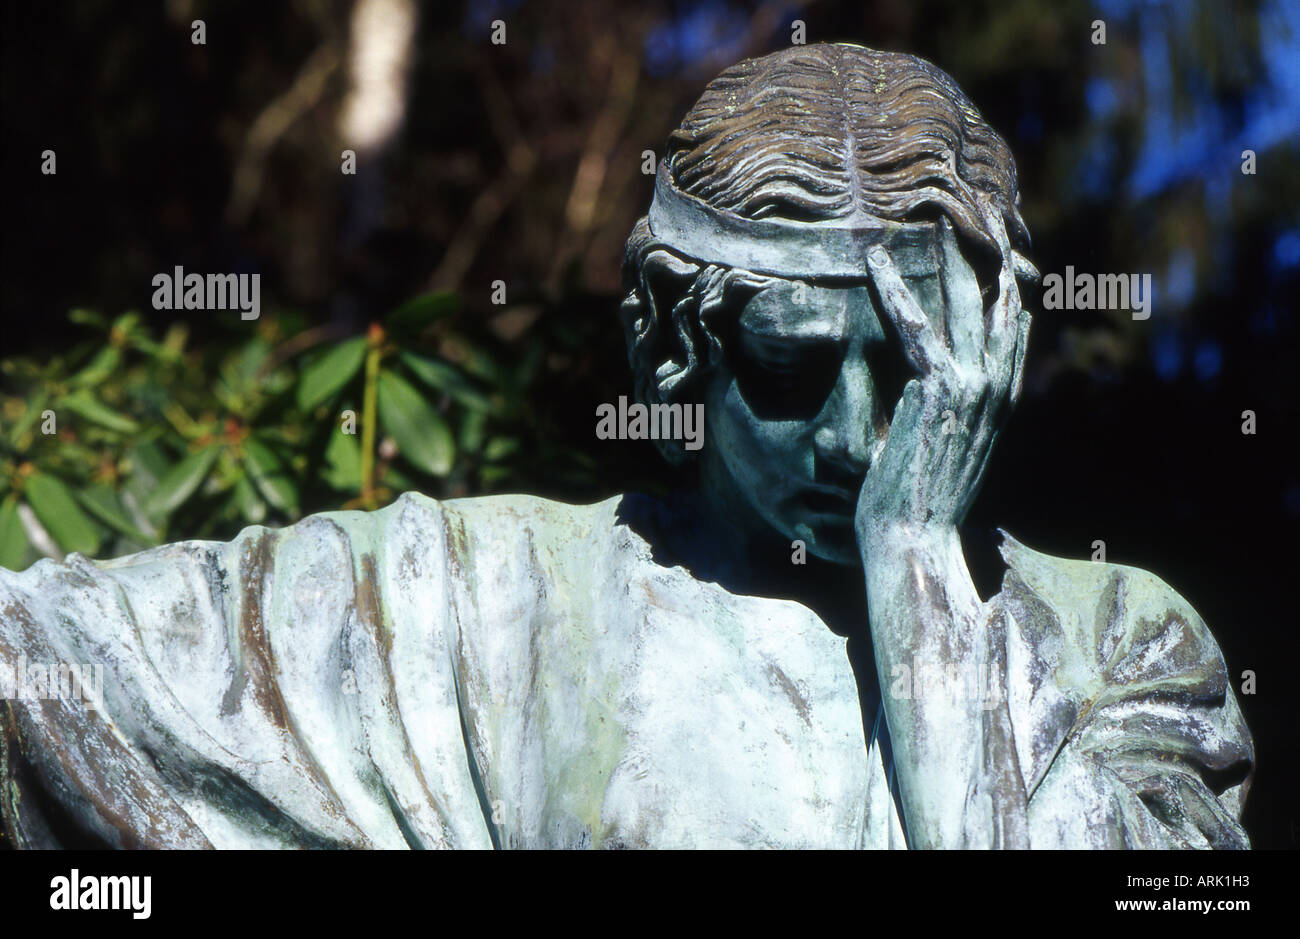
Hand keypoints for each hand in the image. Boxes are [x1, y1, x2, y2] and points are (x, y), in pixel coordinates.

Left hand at [856, 203, 1029, 536]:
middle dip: (993, 245)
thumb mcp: (935, 447)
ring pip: (968, 299)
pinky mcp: (940, 390)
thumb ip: (933, 410)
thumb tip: (910, 386)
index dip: (1004, 280)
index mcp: (998, 398)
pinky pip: (915, 326)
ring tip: (936, 207)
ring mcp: (974, 386)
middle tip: (980, 202)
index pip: (1010, 325)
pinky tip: (877, 258)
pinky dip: (894, 289)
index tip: (993, 242)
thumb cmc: (916, 504)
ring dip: (952, 249)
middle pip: (1002, 298)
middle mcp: (996, 386)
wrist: (915, 542)